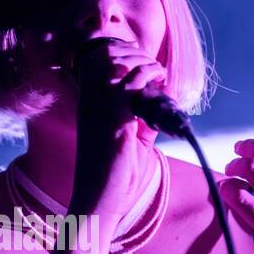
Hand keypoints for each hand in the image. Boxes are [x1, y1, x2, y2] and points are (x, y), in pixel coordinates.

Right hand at [70, 39, 164, 218]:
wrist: (100, 201)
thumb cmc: (114, 176)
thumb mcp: (134, 139)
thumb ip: (144, 117)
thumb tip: (164, 96)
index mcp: (90, 102)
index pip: (102, 56)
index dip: (127, 53)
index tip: (149, 69)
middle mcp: (89, 99)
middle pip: (110, 51)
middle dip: (139, 54)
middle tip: (156, 73)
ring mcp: (97, 105)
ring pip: (120, 60)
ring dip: (145, 64)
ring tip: (159, 78)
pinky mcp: (110, 115)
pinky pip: (130, 81)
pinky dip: (149, 78)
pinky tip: (159, 89)